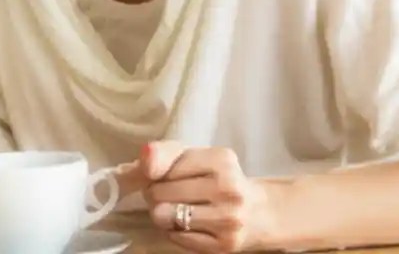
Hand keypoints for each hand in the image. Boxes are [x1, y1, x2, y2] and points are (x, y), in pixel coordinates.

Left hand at [139, 142, 275, 252]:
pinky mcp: (224, 245)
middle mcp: (228, 189)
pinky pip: (175, 237)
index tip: (160, 175)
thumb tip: (139, 157)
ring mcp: (228, 219)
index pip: (160, 166)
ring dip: (161, 214)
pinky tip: (188, 225)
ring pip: (163, 216)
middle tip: (168, 194)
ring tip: (176, 209)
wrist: (259, 212)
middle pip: (158, 193)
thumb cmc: (218, 180)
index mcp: (220, 160)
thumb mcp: (195, 157)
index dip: (152, 173)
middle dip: (154, 194)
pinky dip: (174, 231)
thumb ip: (164, 154)